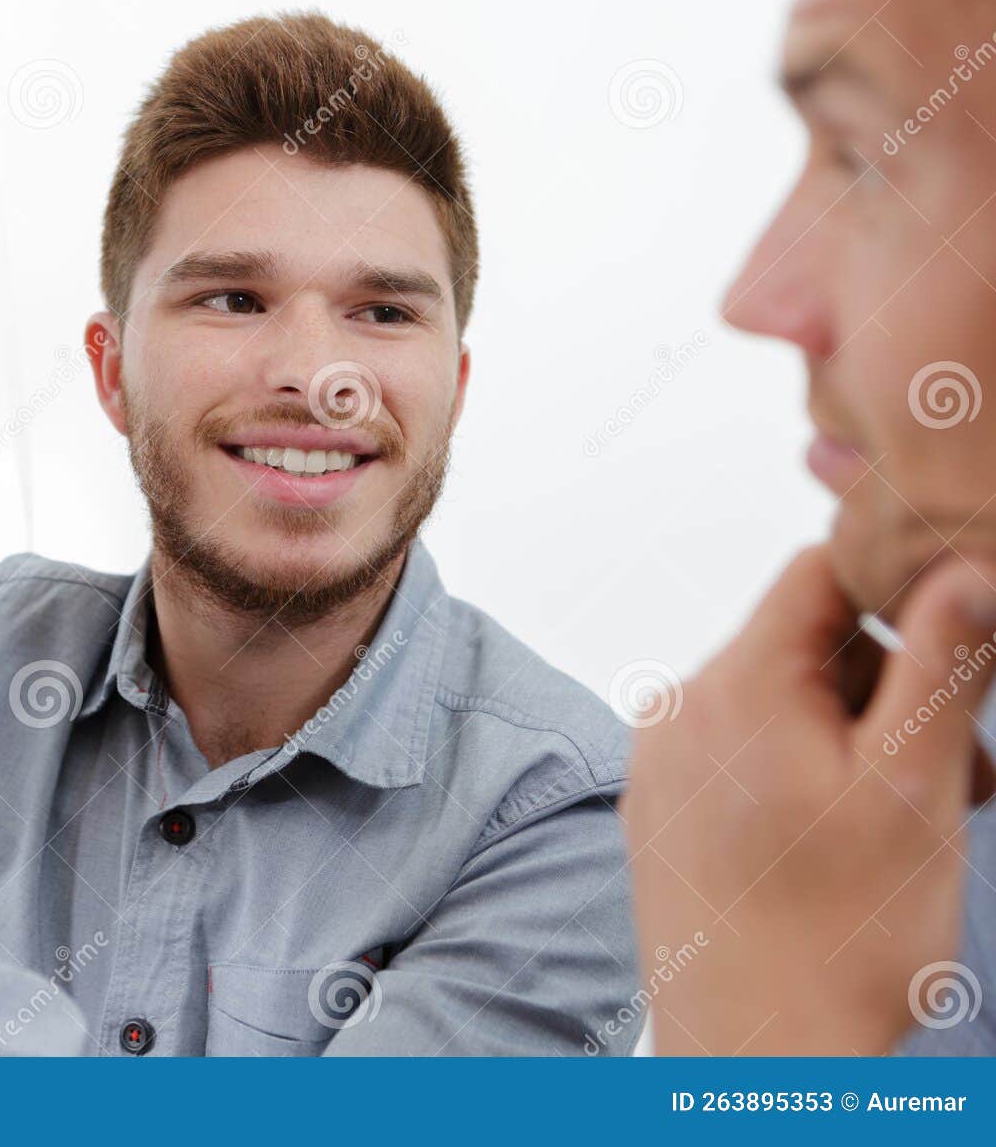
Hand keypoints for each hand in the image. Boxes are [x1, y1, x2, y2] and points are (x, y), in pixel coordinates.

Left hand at [623, 546, 995, 1053]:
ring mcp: (662, 759)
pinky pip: (743, 752)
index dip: (897, 589)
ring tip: (898, 825)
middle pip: (806, 643)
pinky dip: (805, 775)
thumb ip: (941, 663)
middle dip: (890, 691)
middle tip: (949, 775)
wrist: (753, 1059)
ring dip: (857, 740)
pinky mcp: (662, 806)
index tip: (955, 645)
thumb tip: (964, 567)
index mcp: (733, 684)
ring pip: (783, 702)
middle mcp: (679, 709)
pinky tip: (840, 844)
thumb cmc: (835, 938)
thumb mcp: (913, 788)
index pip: (817, 572)